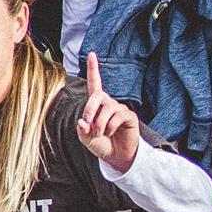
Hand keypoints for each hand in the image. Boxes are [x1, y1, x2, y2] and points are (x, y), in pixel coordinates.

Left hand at [76, 53, 142, 168]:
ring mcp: (120, 109)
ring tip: (101, 134)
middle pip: (98, 95)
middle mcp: (109, 103)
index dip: (93, 69)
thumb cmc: (102, 145)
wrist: (117, 157)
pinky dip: (110, 127)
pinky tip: (111, 133)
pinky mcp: (129, 117)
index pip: (95, 83)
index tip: (92, 54)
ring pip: (107, 109)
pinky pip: (118, 117)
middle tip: (88, 123)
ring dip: (100, 124)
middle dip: (90, 108)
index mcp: (97, 105)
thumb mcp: (87, 140)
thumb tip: (82, 122)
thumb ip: (82, 131)